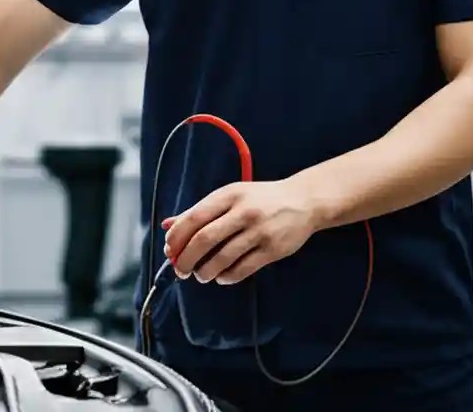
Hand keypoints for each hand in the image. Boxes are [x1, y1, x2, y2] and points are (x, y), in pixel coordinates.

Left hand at [162, 179, 320, 284]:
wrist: (304, 201)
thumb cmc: (260, 199)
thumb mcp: (230, 196)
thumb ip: (200, 210)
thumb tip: (168, 225)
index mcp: (228, 195)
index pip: (194, 217)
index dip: (177, 237)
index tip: (169, 250)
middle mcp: (243, 211)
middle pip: (205, 239)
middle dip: (186, 258)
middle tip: (181, 270)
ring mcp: (259, 230)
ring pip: (223, 257)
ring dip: (206, 271)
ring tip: (201, 275)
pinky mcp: (273, 249)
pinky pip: (244, 268)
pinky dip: (228, 276)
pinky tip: (221, 277)